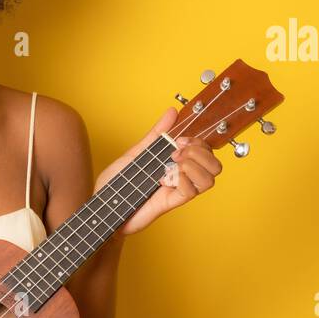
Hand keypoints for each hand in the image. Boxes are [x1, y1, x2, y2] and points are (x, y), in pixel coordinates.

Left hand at [92, 107, 222, 236]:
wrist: (103, 205)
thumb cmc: (118, 181)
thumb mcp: (137, 151)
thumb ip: (156, 134)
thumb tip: (172, 112)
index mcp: (176, 163)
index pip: (206, 151)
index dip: (200, 143)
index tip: (181, 139)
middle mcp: (181, 176)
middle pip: (215, 166)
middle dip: (200, 153)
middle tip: (177, 153)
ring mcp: (177, 190)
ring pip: (208, 180)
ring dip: (194, 167)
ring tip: (173, 165)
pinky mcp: (169, 202)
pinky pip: (189, 192)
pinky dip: (181, 180)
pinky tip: (165, 178)